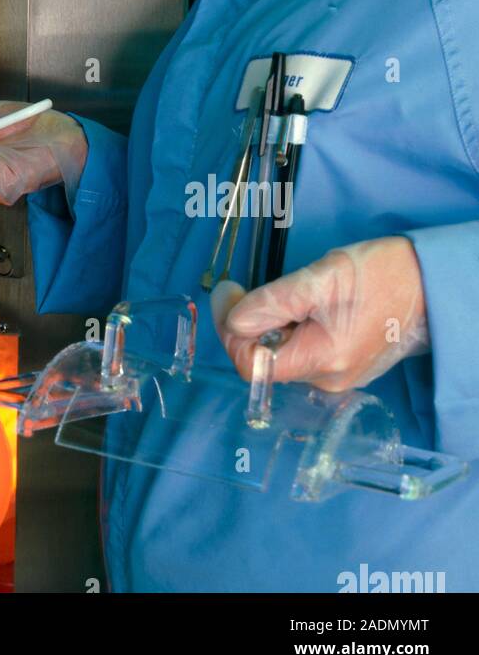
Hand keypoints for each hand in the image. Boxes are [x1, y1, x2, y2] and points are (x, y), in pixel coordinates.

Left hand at [211, 236, 429, 391]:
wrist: (428, 283)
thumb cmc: (377, 274)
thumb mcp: (319, 278)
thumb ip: (273, 302)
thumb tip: (233, 321)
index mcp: (322, 361)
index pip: (251, 364)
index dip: (228, 329)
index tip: (227, 292)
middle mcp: (327, 380)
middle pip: (263, 359)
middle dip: (244, 323)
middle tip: (242, 287)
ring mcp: (337, 377)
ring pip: (280, 355)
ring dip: (266, 325)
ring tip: (276, 293)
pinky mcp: (343, 367)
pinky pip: (300, 353)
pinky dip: (287, 329)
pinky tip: (298, 307)